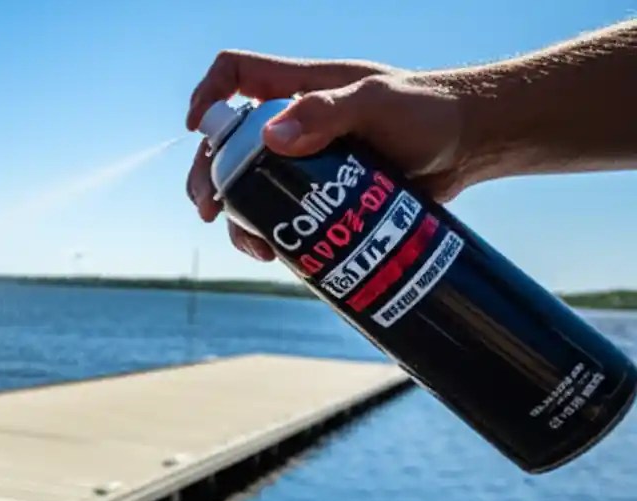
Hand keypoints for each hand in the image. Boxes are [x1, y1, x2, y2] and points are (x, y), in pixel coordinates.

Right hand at [184, 50, 475, 261]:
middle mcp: (294, 123)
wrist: (472, 146)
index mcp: (298, 88)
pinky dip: (270, 235)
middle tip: (210, 210)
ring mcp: (306, 163)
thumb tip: (272, 138)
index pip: (234, 74)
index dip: (208, 95)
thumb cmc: (431, 111)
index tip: (199, 129)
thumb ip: (328, 113)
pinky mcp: (323, 198)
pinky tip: (278, 256)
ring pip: (249, 188)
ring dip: (238, 218)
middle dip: (209, 177)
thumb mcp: (379, 104)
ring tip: (254, 247)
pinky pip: (282, 215)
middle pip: (227, 144)